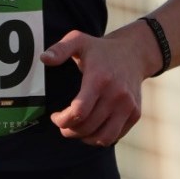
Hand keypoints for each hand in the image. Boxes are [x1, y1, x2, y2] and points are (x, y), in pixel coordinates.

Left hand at [41, 27, 151, 146]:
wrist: (134, 53)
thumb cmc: (100, 49)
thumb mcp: (78, 40)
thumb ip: (60, 49)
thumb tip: (44, 58)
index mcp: (99, 78)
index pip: (79, 112)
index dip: (62, 120)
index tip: (56, 116)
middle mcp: (116, 94)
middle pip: (87, 127)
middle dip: (69, 130)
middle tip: (63, 123)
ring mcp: (128, 105)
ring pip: (103, 138)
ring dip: (85, 138)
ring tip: (77, 129)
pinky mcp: (135, 113)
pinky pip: (115, 136)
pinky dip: (100, 138)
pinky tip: (92, 127)